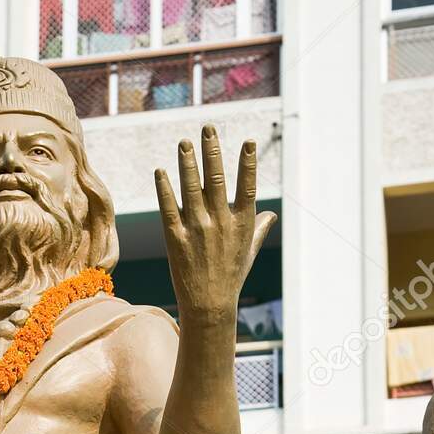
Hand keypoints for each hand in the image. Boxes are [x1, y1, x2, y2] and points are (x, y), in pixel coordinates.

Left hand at [154, 126, 275, 321]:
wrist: (209, 306)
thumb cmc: (231, 276)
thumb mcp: (249, 251)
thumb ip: (259, 228)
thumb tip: (272, 214)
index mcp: (242, 222)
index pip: (248, 186)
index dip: (248, 163)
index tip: (249, 141)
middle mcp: (221, 222)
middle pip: (217, 179)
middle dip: (212, 151)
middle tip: (207, 128)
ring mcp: (197, 230)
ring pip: (192, 189)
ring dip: (187, 163)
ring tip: (184, 143)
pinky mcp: (176, 239)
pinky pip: (169, 208)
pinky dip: (164, 189)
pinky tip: (160, 172)